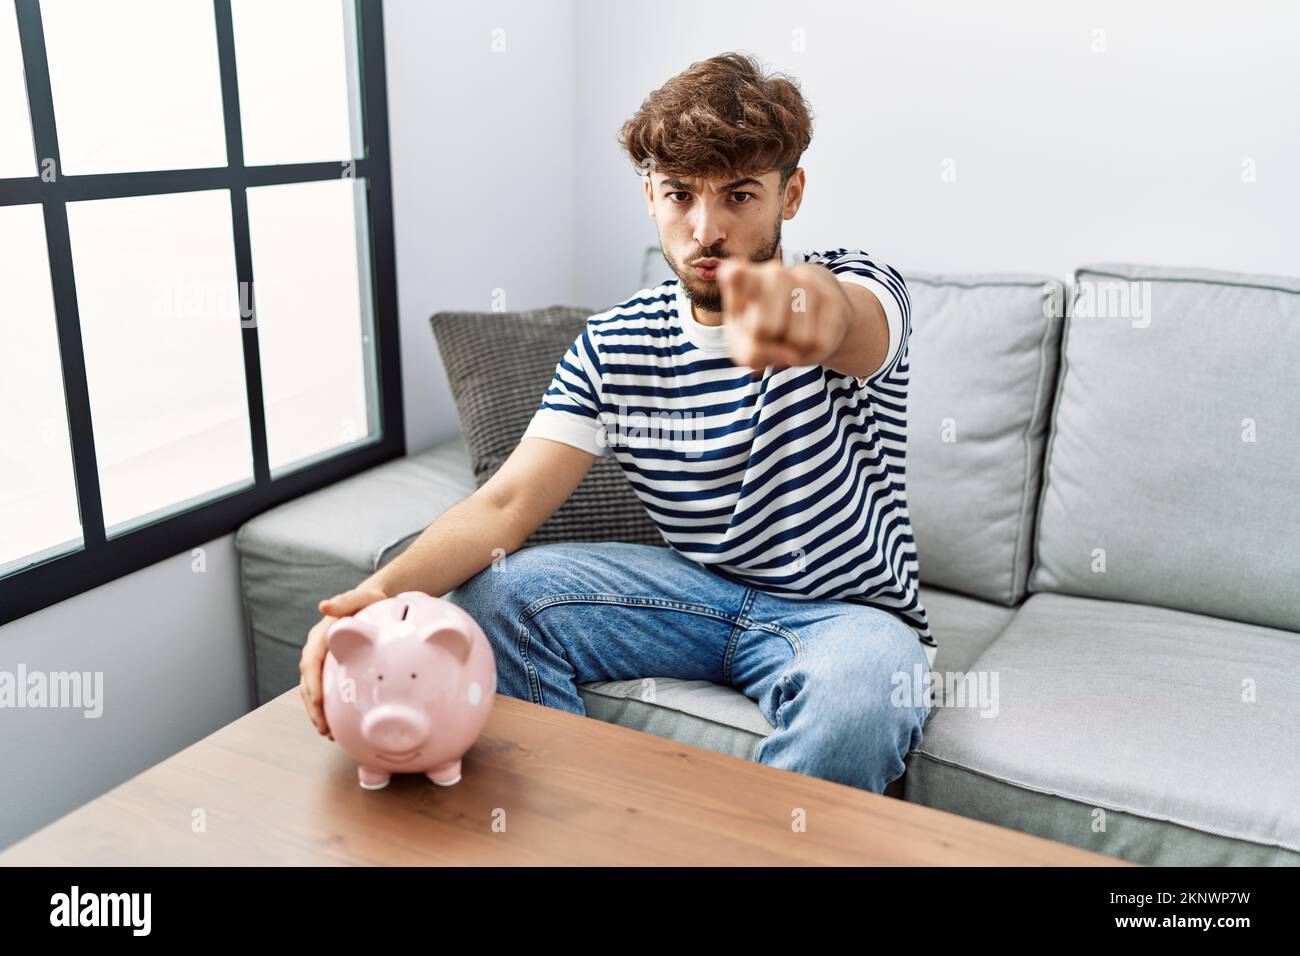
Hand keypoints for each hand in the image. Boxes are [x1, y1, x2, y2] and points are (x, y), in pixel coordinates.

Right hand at [299, 582, 388, 738]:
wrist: (372, 603)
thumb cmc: (368, 601)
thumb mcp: (360, 598)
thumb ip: (345, 601)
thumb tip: (324, 606)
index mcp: (320, 636)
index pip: (311, 662)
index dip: (313, 682)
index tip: (318, 700)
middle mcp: (317, 651)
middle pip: (309, 682)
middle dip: (313, 707)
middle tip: (323, 728)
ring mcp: (323, 662)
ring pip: (314, 691)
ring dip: (318, 713)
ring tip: (328, 733)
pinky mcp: (331, 670)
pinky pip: (325, 691)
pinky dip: (328, 708)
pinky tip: (337, 724)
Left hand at [715, 259, 849, 372]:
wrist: (806, 313)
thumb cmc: (765, 329)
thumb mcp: (747, 347)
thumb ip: (752, 354)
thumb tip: (789, 354)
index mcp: (743, 281)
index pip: (735, 273)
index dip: (736, 276)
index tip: (735, 273)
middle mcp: (773, 274)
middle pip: (764, 328)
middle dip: (766, 344)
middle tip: (765, 333)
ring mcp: (805, 282)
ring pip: (798, 339)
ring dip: (793, 348)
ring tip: (789, 333)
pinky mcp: (832, 298)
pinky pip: (820, 342)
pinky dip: (813, 350)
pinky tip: (809, 333)